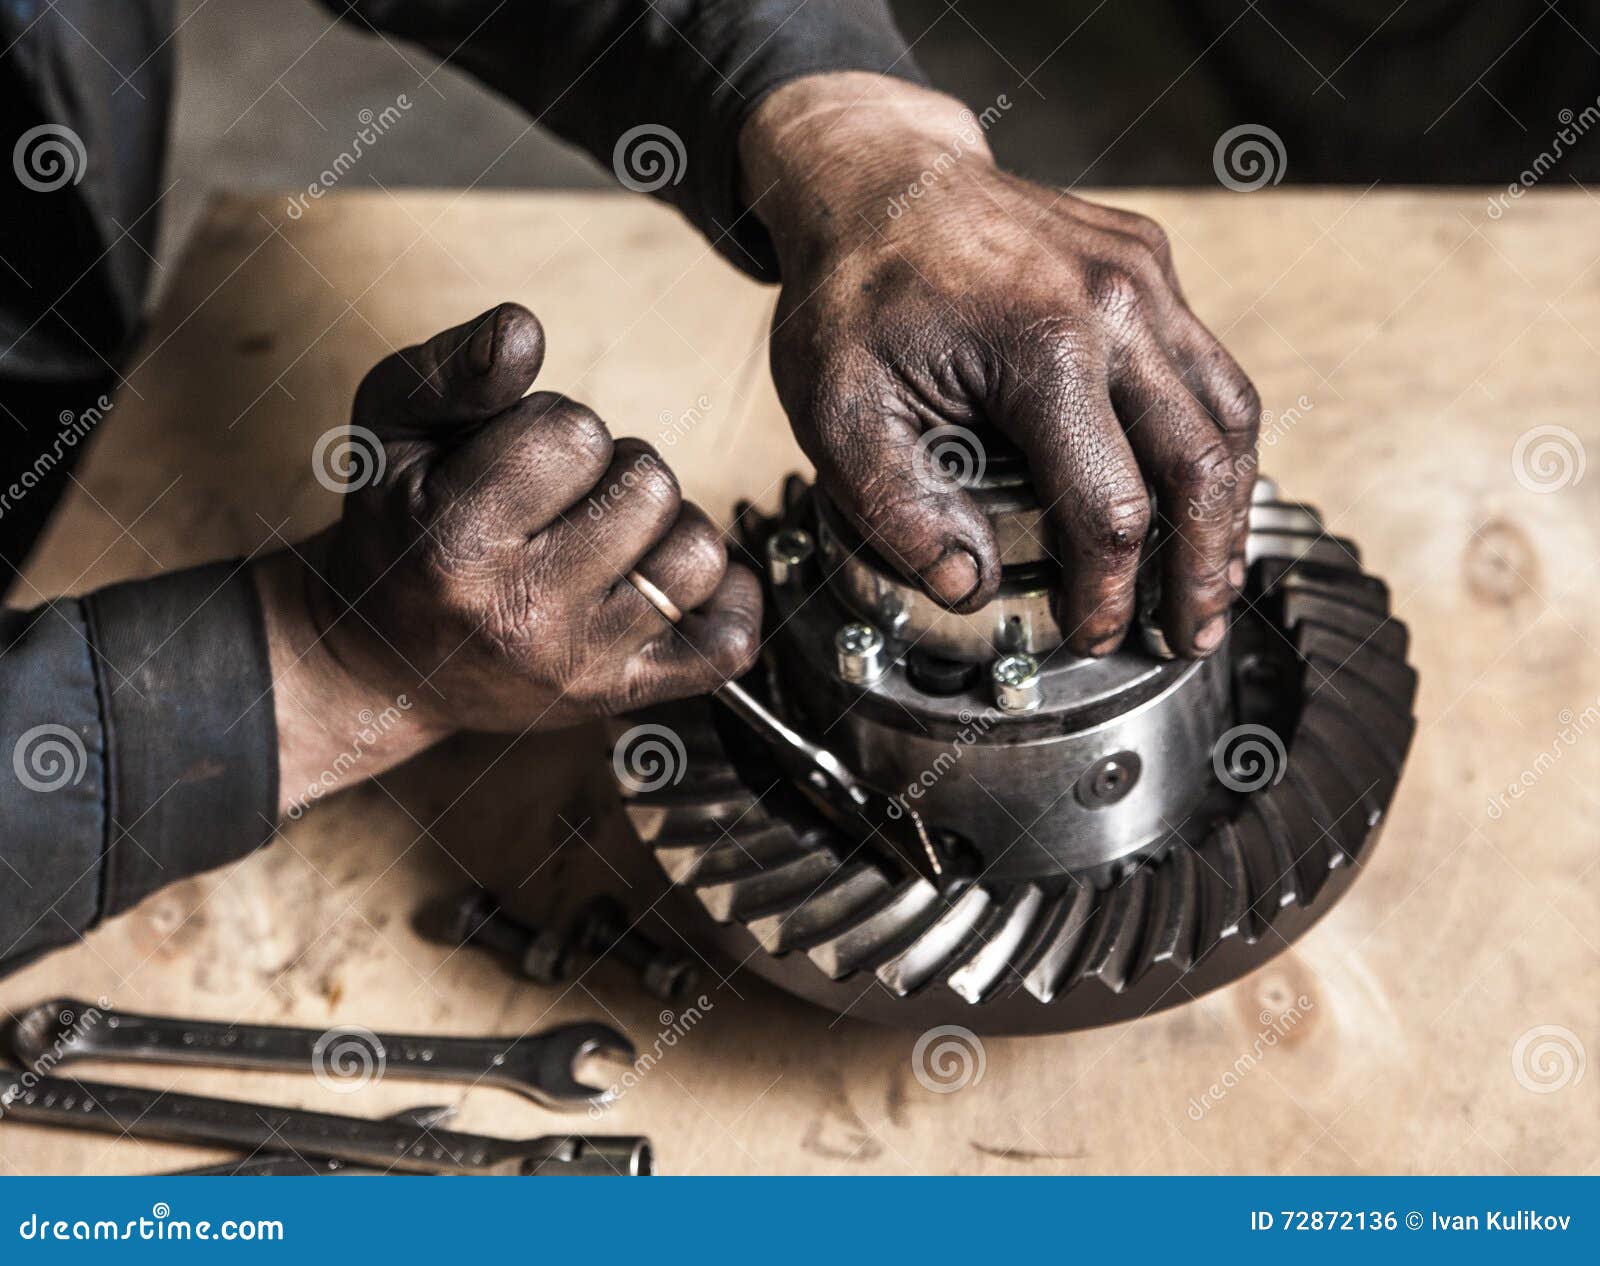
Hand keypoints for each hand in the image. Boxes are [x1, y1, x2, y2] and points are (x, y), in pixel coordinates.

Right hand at [257, 303, 759, 814]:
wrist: (385, 661)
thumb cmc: (397, 526)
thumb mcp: (392, 430)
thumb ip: (454, 369)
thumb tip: (523, 327)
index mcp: (455, 540)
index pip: (573, 433)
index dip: (556, 426)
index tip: (519, 458)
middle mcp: (523, 612)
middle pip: (650, 485)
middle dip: (616, 470)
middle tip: (568, 498)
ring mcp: (583, 663)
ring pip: (699, 553)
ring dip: (668, 529)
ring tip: (613, 538)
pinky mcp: (626, 696)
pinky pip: (730, 641)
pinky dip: (724, 599)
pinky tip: (668, 582)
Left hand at [740, 74, 1259, 658]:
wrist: (874, 179)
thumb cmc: (853, 296)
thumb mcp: (840, 412)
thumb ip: (902, 511)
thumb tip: (974, 588)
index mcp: (1043, 347)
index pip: (1109, 507)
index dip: (1107, 591)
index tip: (1093, 636)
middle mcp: (1116, 305)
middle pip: (1199, 464)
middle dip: (1201, 566)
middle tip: (1191, 635)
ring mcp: (1144, 275)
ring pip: (1228, 411)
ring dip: (1229, 506)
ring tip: (1216, 577)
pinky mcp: (1149, 261)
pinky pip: (1209, 363)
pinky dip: (1215, 439)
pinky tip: (1200, 492)